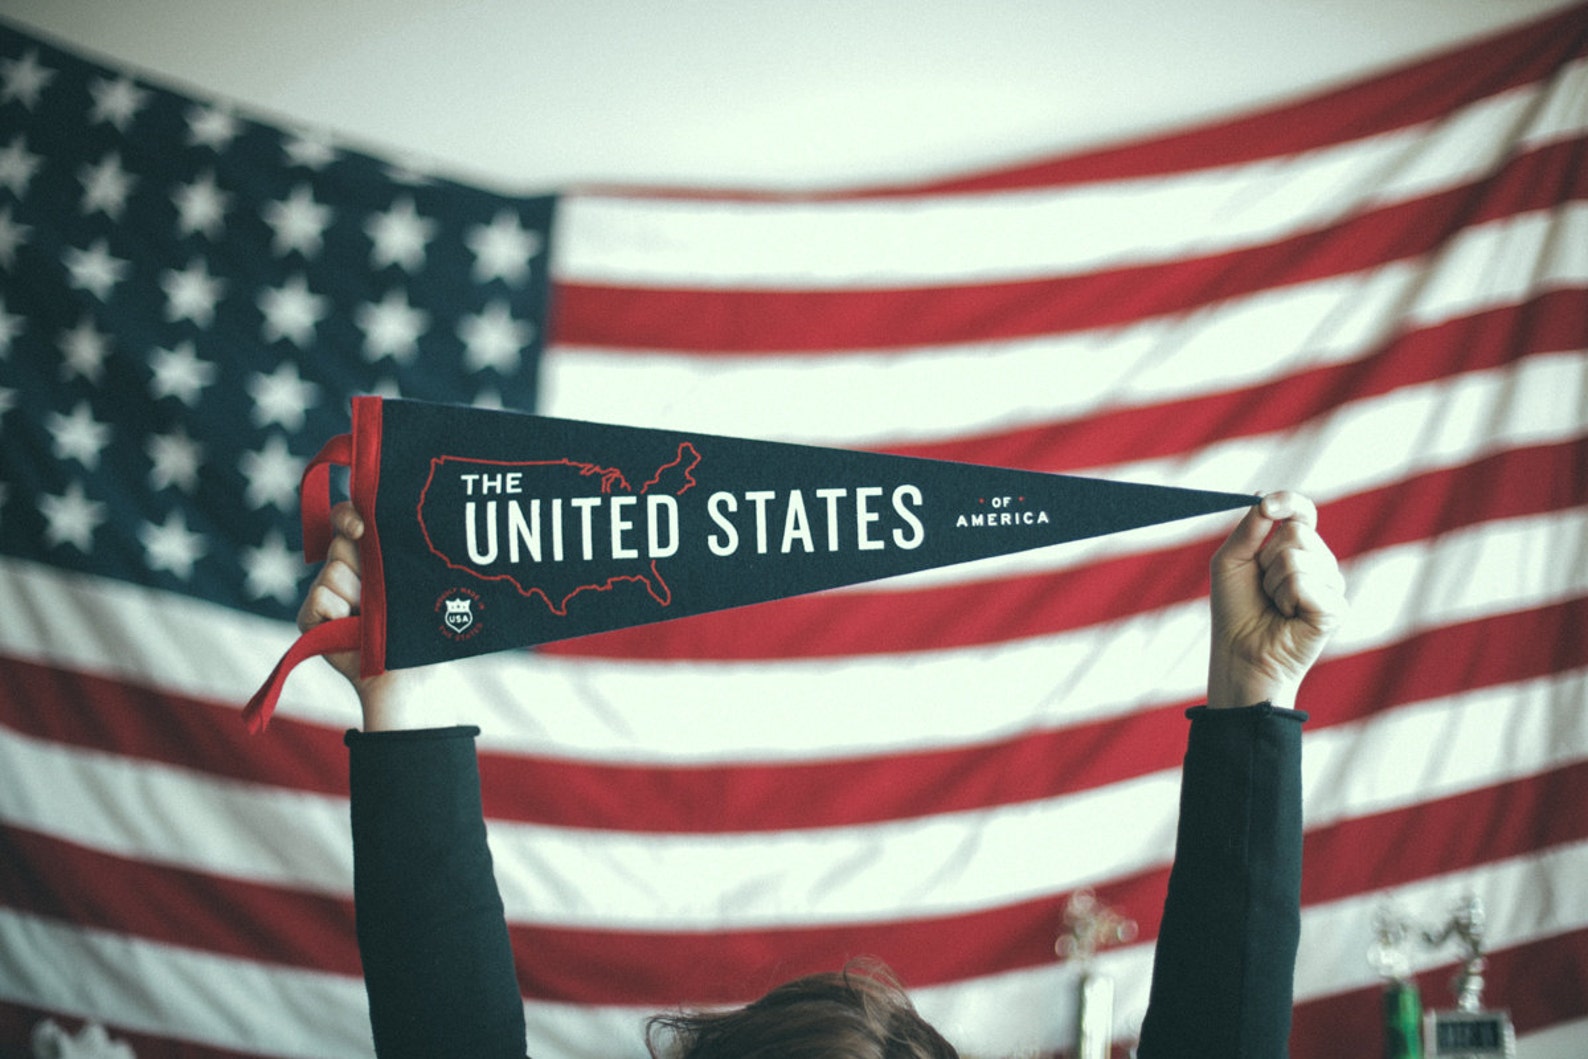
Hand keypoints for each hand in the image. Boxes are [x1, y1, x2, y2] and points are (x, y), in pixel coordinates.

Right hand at [296, 501, 414, 727]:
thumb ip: (400, 554)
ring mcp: (323, 593)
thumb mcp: (414, 584)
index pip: (348, 518)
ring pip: (333, 573)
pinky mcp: (309, 617)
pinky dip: (339, 616)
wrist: (407, 677)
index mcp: (368, 556)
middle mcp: (343, 570)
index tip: (361, 528)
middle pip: (342, 545)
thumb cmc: (419, 630)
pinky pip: (320, 598)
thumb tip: (395, 524)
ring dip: (359, 598)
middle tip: (382, 595)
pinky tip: (352, 631)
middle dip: (365, 565)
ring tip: (372, 620)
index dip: (349, 515)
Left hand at [1206, 491, 1346, 710]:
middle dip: (1266, 559)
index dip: (1288, 502)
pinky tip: (1287, 616)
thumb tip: (1263, 498)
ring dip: (1272, 583)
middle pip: (1297, 532)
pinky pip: (1303, 582)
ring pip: (1297, 557)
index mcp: (1297, 548)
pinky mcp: (1335, 607)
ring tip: (1274, 605)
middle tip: (1263, 588)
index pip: (1303, 511)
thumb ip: (1248, 528)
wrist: (1239, 654)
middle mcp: (1320, 563)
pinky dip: (1284, 598)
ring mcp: (1332, 585)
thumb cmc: (1235, 609)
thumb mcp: (1231, 561)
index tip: (1267, 505)